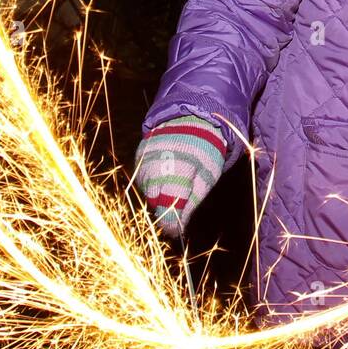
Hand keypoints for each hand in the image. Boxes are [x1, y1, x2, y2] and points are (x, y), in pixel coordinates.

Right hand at [134, 112, 227, 237]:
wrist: (193, 116)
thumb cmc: (205, 149)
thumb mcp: (207, 176)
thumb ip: (193, 202)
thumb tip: (180, 228)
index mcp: (178, 174)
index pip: (169, 209)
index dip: (171, 225)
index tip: (175, 232)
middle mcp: (157, 168)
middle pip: (155, 202)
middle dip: (165, 209)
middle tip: (177, 205)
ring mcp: (146, 160)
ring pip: (146, 190)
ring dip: (157, 194)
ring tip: (173, 183)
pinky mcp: (140, 154)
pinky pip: (141, 177)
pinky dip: (150, 180)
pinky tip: (164, 173)